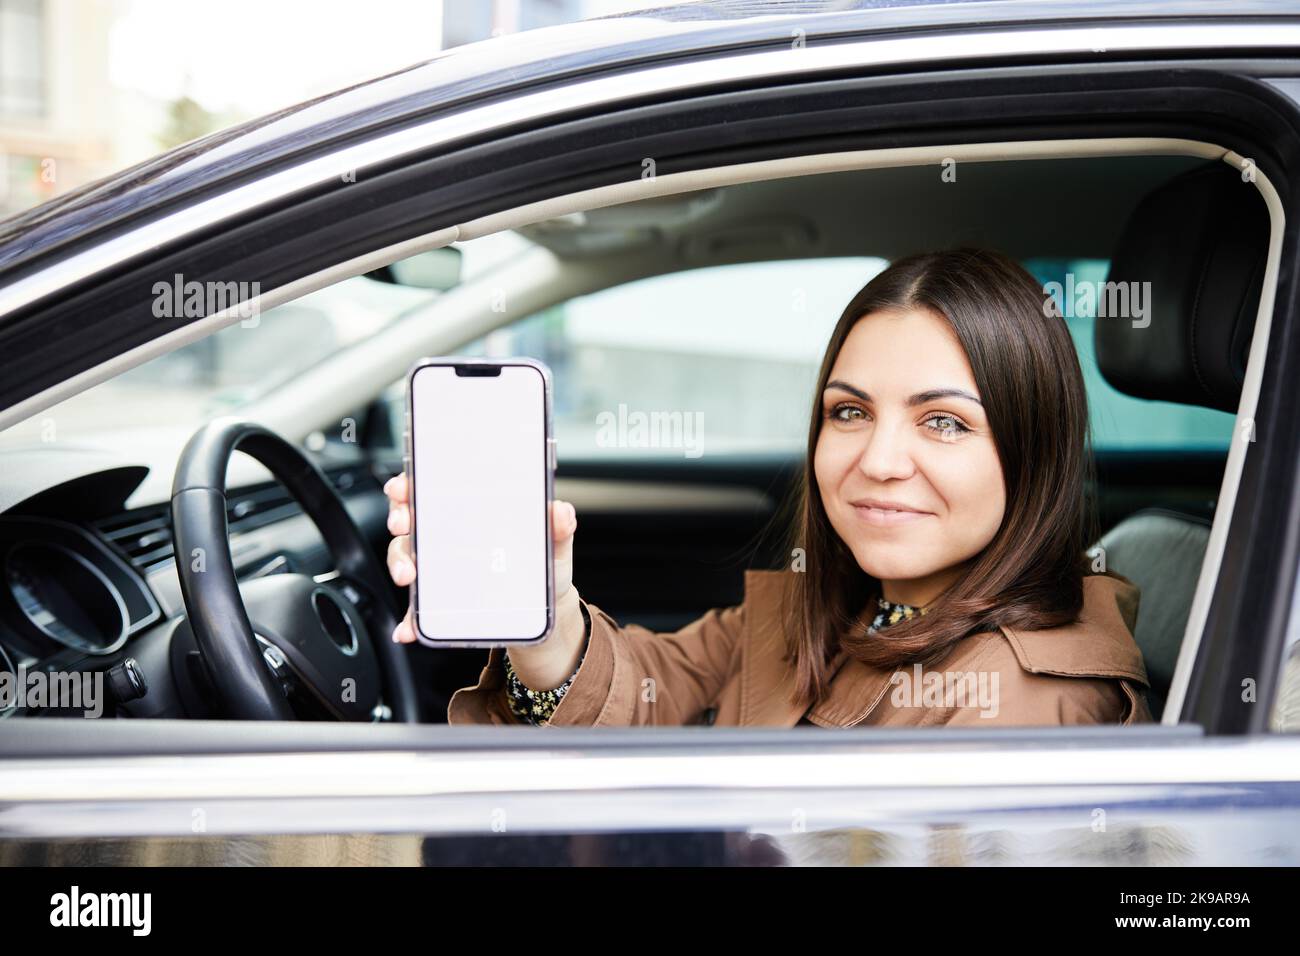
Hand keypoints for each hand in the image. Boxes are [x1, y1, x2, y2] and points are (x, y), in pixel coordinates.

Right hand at [382, 471, 577, 643]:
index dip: (412, 482)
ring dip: (398, 563)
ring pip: (405, 556)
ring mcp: (440, 567)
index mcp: (473, 513)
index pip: (434, 488)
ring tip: (408, 576)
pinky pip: (417, 607)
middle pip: (412, 517)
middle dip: (400, 517)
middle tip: (404, 525)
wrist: (545, 610)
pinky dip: (409, 619)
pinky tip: (409, 629)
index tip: (403, 486)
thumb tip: (561, 511)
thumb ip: (560, 529)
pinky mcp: (440, 600)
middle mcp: (449, 535)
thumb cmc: (545, 567)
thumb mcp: (555, 547)